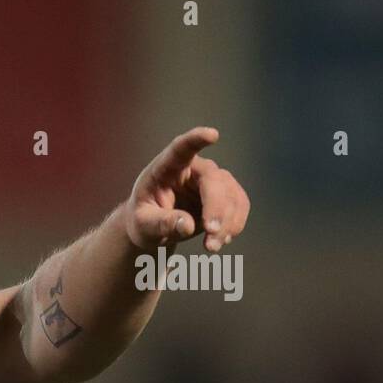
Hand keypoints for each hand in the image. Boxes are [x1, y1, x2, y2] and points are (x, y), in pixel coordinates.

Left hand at [123, 126, 250, 252]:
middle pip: (214, 180)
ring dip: (226, 223)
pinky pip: (240, 206)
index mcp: (166, 168)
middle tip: (211, 234)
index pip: (181, 148)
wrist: (153, 227)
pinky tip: (221, 240)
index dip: (196, 140)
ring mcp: (212, 180)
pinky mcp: (225, 195)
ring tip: (211, 247)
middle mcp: (193, 168)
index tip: (212, 135)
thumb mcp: (143, 226)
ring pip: (231, 195)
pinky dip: (234, 225)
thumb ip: (160, 223)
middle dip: (216, 208)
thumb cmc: (143, 220)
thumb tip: (186, 225)